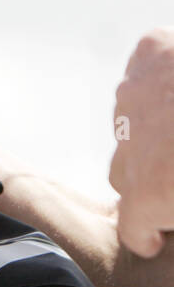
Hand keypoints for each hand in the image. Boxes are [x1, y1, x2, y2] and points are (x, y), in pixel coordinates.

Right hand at [109, 27, 173, 257]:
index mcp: (152, 191)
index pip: (133, 228)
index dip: (151, 233)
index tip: (164, 236)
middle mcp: (131, 142)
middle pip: (124, 174)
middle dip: (151, 181)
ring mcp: (134, 94)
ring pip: (128, 123)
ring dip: (154, 132)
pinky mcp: (151, 50)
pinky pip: (144, 73)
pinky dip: (161, 83)